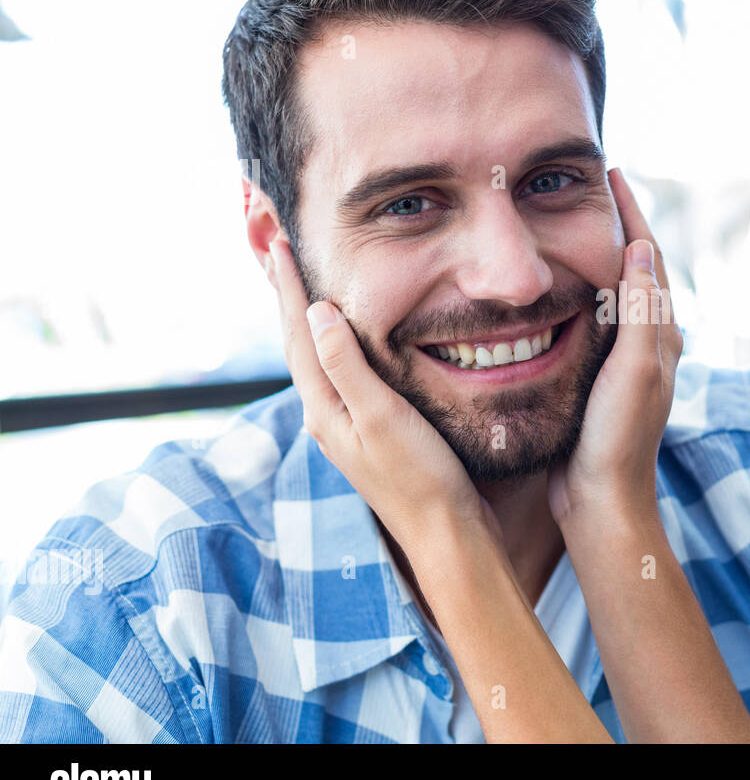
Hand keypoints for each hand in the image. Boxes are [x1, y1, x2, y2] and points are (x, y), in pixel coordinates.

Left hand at [265, 237, 501, 557]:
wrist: (447, 535)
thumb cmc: (423, 478)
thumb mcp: (383, 417)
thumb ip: (348, 366)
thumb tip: (315, 312)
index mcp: (325, 409)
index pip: (299, 335)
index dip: (288, 288)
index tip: (277, 244)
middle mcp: (326, 416)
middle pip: (298, 345)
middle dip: (286, 298)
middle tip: (273, 253)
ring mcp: (345, 427)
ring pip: (315, 359)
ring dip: (304, 319)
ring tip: (297, 285)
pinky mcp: (367, 434)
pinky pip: (337, 374)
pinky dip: (332, 344)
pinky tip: (342, 341)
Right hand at [547, 167, 683, 523]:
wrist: (603, 502)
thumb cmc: (618, 440)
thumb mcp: (632, 371)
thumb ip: (638, 312)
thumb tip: (640, 248)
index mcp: (661, 335)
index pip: (648, 256)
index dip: (631, 212)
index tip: (611, 172)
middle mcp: (650, 342)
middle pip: (636, 266)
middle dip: (620, 223)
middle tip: (592, 186)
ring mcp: (628, 360)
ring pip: (617, 290)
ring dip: (603, 253)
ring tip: (575, 223)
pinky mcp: (604, 377)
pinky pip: (599, 317)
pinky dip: (586, 290)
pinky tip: (563, 290)